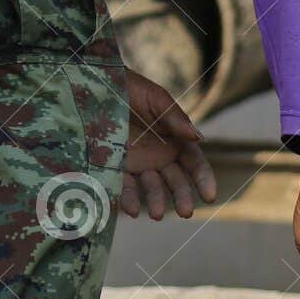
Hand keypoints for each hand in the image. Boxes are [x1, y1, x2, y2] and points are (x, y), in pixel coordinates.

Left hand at [120, 69, 217, 219]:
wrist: (90, 84)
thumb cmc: (126, 86)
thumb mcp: (153, 97)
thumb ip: (174, 117)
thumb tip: (199, 137)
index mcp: (175, 139)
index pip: (194, 163)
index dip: (203, 179)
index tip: (209, 196)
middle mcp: (159, 155)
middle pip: (176, 181)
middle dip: (182, 197)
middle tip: (185, 212)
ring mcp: (137, 164)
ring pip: (152, 188)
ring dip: (156, 201)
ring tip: (155, 214)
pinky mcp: (114, 168)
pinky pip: (123, 186)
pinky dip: (128, 199)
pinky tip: (131, 210)